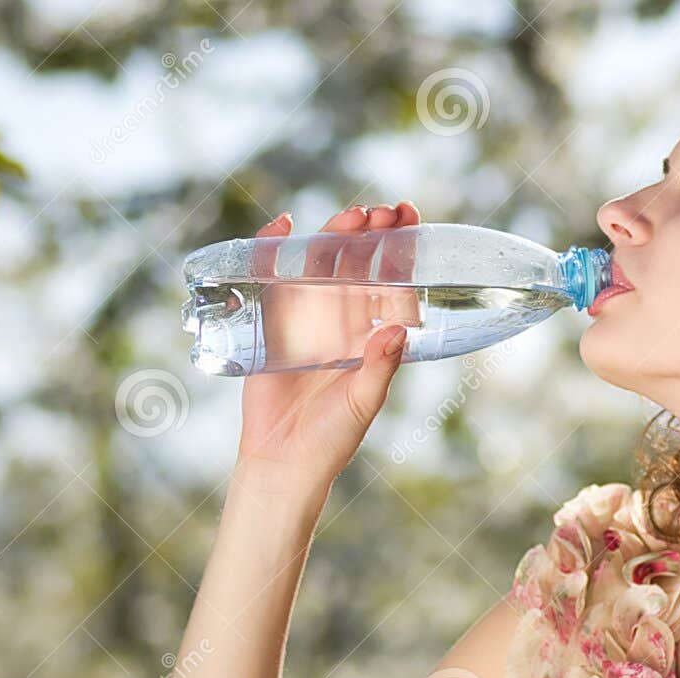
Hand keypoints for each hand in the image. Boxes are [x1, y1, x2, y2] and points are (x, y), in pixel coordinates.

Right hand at [235, 201, 422, 491]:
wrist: (282, 462)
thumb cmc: (331, 438)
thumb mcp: (363, 402)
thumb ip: (379, 367)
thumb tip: (398, 330)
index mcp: (370, 334)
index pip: (389, 280)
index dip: (399, 249)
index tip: (410, 220)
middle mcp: (340, 320)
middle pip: (356, 263)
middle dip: (370, 234)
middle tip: (383, 213)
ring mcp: (304, 318)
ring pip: (317, 263)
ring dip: (332, 236)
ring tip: (351, 216)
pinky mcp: (269, 323)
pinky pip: (271, 278)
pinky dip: (272, 249)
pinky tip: (282, 225)